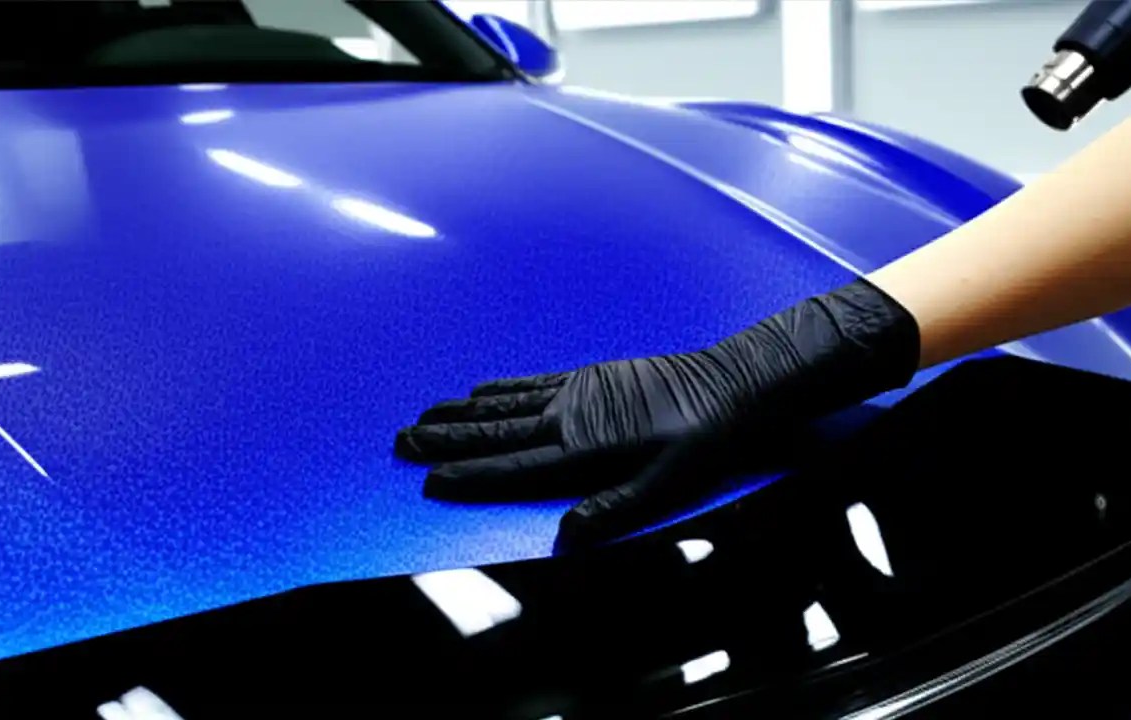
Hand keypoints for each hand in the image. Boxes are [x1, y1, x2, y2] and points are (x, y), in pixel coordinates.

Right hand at [396, 278, 920, 539]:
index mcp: (583, 448)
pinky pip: (532, 382)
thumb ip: (614, 509)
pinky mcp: (589, 375)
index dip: (468, 475)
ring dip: (461, 411)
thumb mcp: (667, 486)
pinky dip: (500, 387)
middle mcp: (570, 415)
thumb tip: (567, 536)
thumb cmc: (703, 441)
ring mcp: (577, 391)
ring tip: (423, 413)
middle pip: (495, 431)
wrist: (731, 384)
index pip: (513, 468)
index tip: (427, 480)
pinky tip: (479, 389)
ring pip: (505, 404)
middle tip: (399, 440)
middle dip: (445, 438)